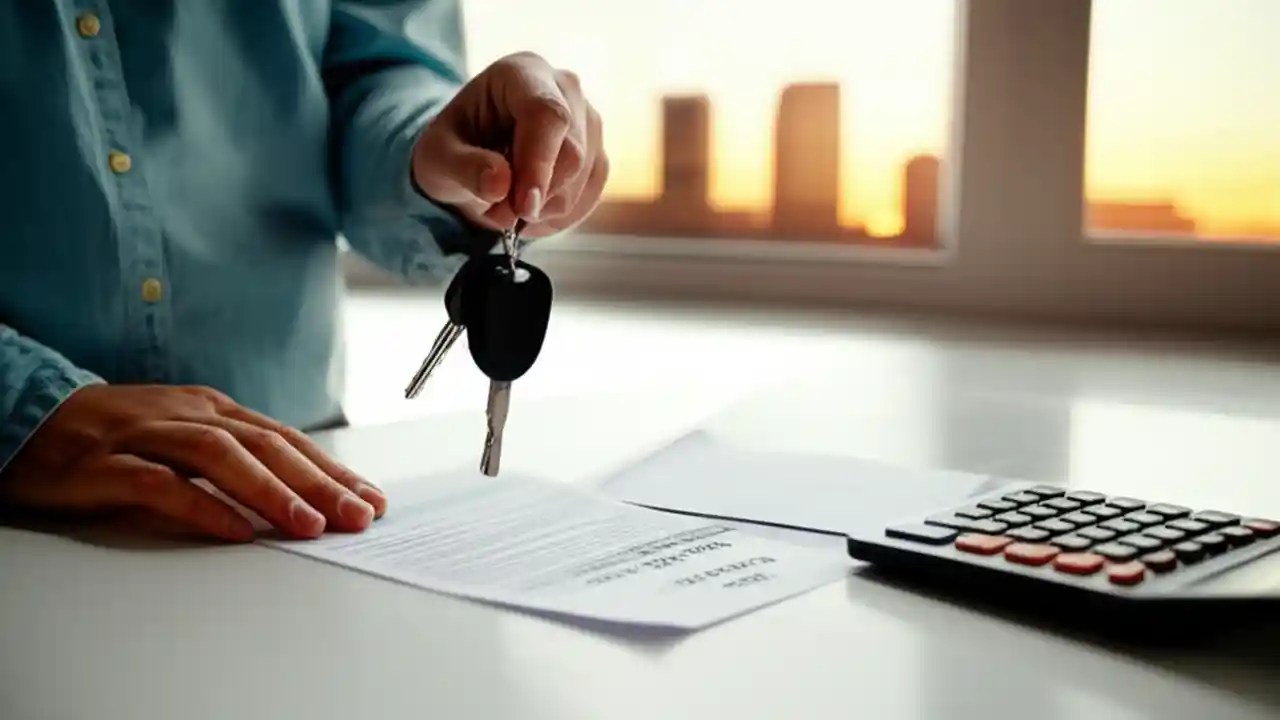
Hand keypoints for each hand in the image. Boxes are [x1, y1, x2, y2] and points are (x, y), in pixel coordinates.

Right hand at [0, 385, 386, 541]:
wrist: (27, 419)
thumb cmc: (118, 437)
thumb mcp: (185, 438)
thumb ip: (237, 460)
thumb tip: (302, 494)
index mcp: (213, 409)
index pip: (287, 439)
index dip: (333, 470)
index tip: (371, 500)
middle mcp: (187, 415)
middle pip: (266, 445)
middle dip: (319, 483)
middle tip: (358, 517)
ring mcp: (146, 436)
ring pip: (221, 457)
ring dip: (271, 491)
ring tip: (309, 526)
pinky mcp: (106, 463)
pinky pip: (160, 484)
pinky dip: (201, 506)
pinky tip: (235, 531)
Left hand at [411, 51, 608, 237]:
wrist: (473, 155)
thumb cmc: (455, 147)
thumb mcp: (438, 157)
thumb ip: (464, 168)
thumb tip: (500, 185)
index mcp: (520, 73)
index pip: (546, 114)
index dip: (538, 164)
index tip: (522, 206)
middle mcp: (564, 88)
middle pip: (572, 151)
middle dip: (537, 196)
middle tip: (498, 215)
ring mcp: (587, 120)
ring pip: (584, 176)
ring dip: (546, 210)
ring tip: (506, 210)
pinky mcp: (597, 151)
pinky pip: (591, 193)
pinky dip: (560, 216)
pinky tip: (532, 213)